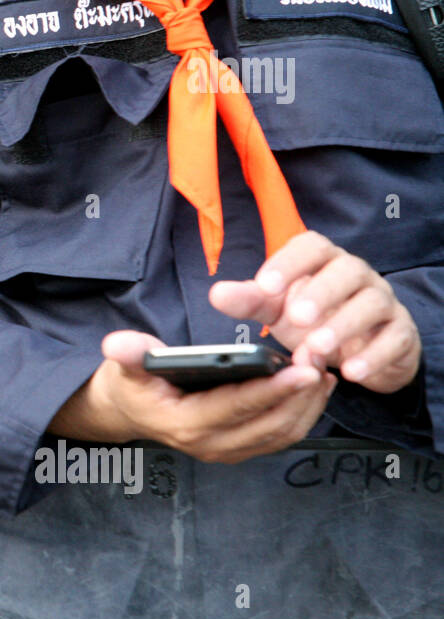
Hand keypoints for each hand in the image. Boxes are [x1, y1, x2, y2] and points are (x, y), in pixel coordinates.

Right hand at [52, 330, 336, 463]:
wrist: (130, 413)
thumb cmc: (132, 386)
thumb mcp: (124, 366)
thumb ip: (128, 353)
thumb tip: (116, 344)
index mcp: (185, 424)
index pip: (238, 407)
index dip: (273, 389)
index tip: (303, 369)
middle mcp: (211, 445)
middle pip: (271, 424)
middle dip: (302, 393)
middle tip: (322, 358)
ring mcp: (228, 451)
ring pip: (284, 434)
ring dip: (309, 404)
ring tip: (324, 369)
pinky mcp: (241, 449)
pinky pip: (282, 436)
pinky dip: (305, 413)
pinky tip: (316, 386)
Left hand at [209, 230, 420, 393]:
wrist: (356, 350)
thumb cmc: (310, 320)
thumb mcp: (275, 309)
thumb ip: (249, 300)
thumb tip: (216, 294)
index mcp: (322, 260)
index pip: (311, 246)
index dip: (289, 263)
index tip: (265, 286)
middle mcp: (356, 274)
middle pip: (346, 271)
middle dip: (321, 293)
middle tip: (296, 318)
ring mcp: (382, 301)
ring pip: (372, 304)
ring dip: (344, 326)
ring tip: (316, 349)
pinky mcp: (400, 332)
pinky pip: (395, 338)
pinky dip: (373, 355)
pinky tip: (350, 371)